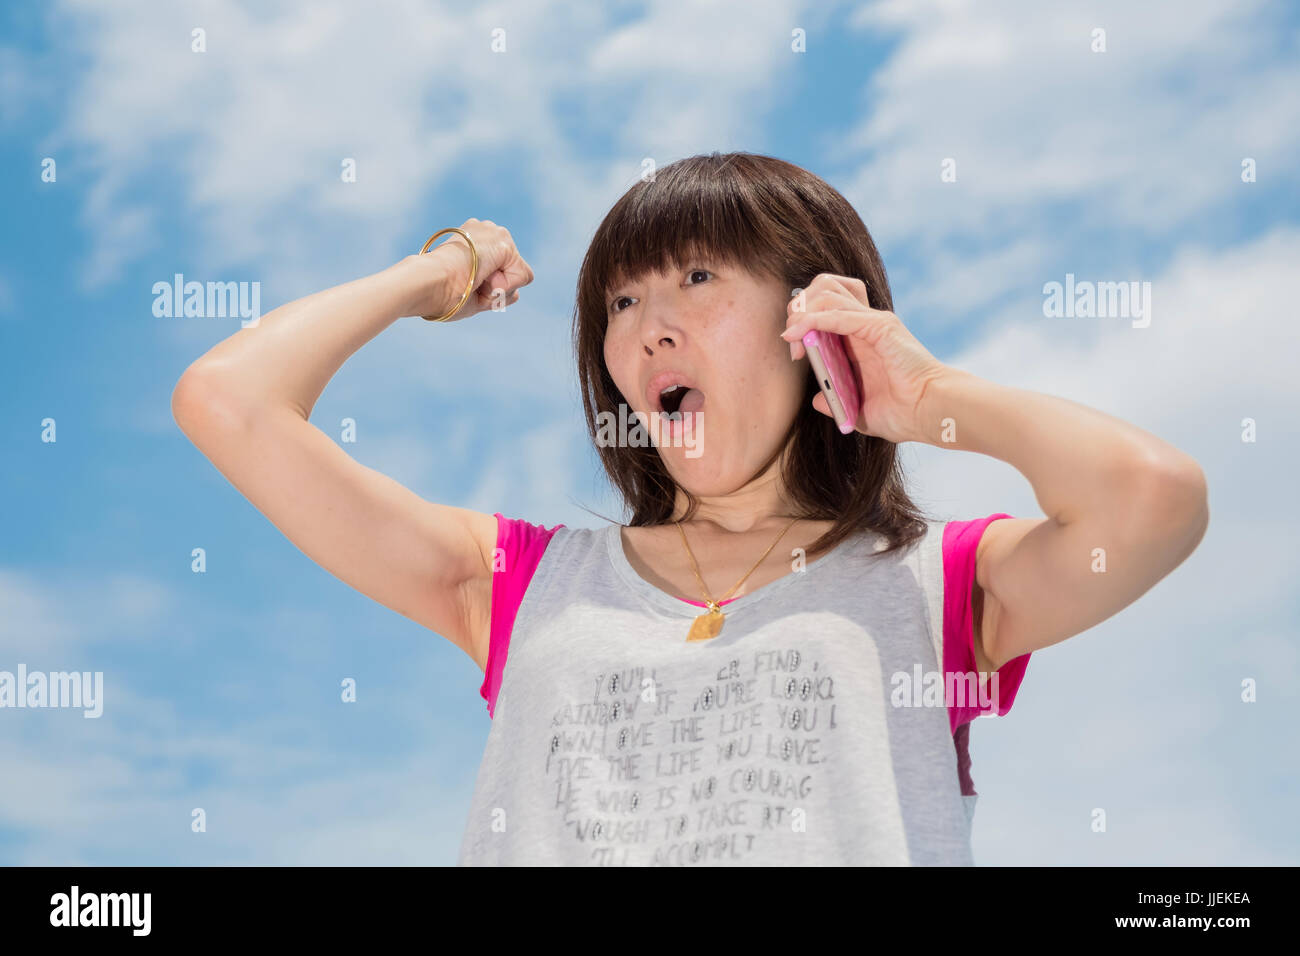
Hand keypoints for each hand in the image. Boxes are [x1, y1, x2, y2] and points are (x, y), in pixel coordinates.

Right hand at [403, 218, 533, 321]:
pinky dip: (505, 286)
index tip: (465, 286)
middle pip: (510, 271)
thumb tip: (517, 295)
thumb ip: (494, 293)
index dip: (489, 289)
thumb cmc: (440, 293)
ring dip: (498, 287)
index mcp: (472, 240)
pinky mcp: (503, 241)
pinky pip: (523, 276)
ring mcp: (494, 233)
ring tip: (474, 281)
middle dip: (495, 287)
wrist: (428, 281)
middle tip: (469, 285)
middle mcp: (485, 231)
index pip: (498, 270)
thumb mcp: (471, 295)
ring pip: (518, 274)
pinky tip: (483, 279)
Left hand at [780, 273, 949, 443]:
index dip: (801, 320)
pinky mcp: (881, 326)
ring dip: (802, 314)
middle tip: (791, 340)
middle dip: (798, 309)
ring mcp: (874, 321)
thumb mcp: (858, 410)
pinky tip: (799, 335)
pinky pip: (839, 313)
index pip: (825, 305)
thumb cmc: (902, 414)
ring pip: (827, 293)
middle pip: (824, 288)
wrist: (929, 415)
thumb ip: (836, 401)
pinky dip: (813, 320)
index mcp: (861, 338)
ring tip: (793, 340)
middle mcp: (867, 323)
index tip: (794, 352)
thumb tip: (817, 399)